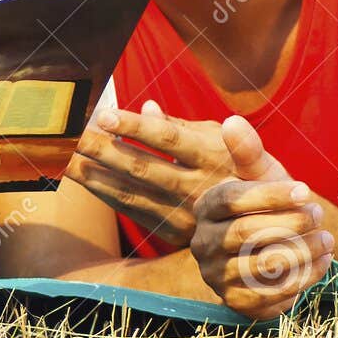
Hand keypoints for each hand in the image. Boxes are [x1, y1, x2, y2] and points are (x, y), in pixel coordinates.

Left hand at [65, 99, 234, 245]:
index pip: (168, 139)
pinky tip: (86, 180)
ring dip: (96, 175)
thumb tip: (148, 107)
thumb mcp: (227, 142)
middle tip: (73, 135)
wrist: (270, 226)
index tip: (104, 114)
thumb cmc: (248, 170)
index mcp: (212, 157)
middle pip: (142, 166)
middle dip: (104, 150)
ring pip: (132, 192)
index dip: (135, 126)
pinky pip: (133, 211)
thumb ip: (186, 126)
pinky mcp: (174, 231)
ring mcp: (185, 213)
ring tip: (67, 158)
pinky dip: (107, 194)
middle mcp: (198, 187)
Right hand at [190, 115, 333, 319]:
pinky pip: (271, 295)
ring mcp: (217, 276)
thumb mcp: (262, 177)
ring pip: (262, 265)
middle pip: (246, 234)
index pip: (232, 199)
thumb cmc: (268, 207)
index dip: (269, 195)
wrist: (273, 251)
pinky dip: (303, 279)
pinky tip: (321, 263)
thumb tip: (233, 121)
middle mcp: (203, 243)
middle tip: (319, 215)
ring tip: (327, 240)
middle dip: (291, 224)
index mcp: (206, 208)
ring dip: (302, 252)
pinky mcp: (236, 303)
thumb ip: (248, 152)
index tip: (304, 190)